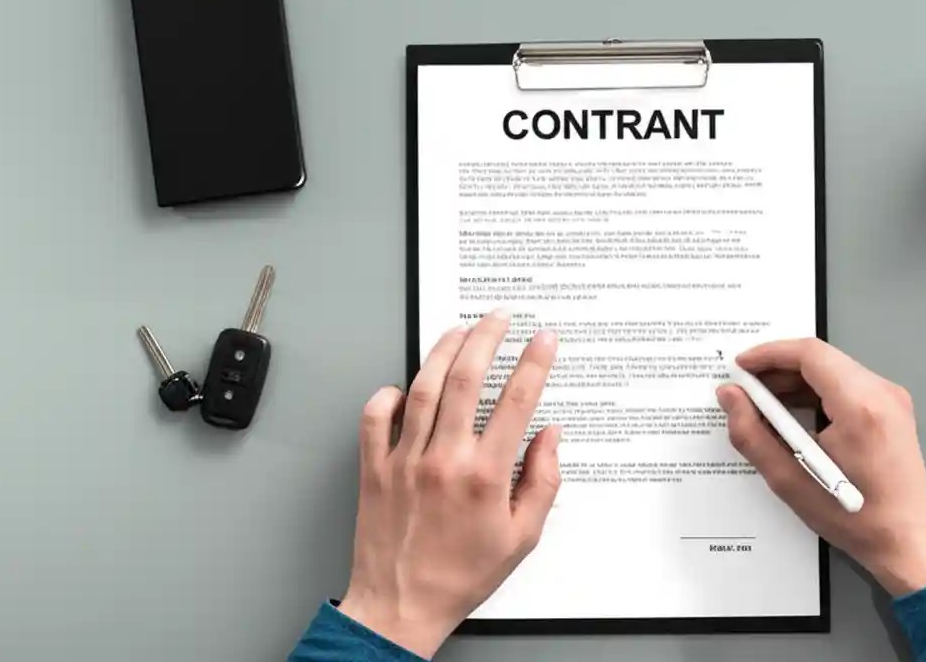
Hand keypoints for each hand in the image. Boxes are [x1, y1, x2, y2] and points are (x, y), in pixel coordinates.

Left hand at [337, 310, 561, 657]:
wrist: (401, 606)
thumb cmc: (461, 575)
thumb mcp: (522, 537)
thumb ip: (543, 482)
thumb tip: (550, 437)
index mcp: (485, 476)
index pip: (517, 402)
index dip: (534, 363)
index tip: (544, 340)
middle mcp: (444, 460)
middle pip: (466, 379)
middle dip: (488, 338)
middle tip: (500, 317)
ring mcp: (404, 460)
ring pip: (423, 387)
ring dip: (444, 351)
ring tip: (460, 331)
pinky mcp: (374, 468)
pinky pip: (375, 416)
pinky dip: (388, 393)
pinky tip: (405, 385)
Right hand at [716, 338, 925, 596]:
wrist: (904, 540)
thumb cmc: (850, 516)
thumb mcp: (789, 480)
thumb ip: (752, 434)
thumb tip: (729, 396)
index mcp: (860, 406)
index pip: (809, 354)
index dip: (769, 353)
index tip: (739, 367)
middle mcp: (882, 392)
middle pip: (822, 358)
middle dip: (778, 367)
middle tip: (745, 388)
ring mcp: (892, 399)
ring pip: (834, 369)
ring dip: (796, 380)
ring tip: (764, 403)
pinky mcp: (893, 409)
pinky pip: (848, 384)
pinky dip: (817, 391)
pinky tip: (794, 414)